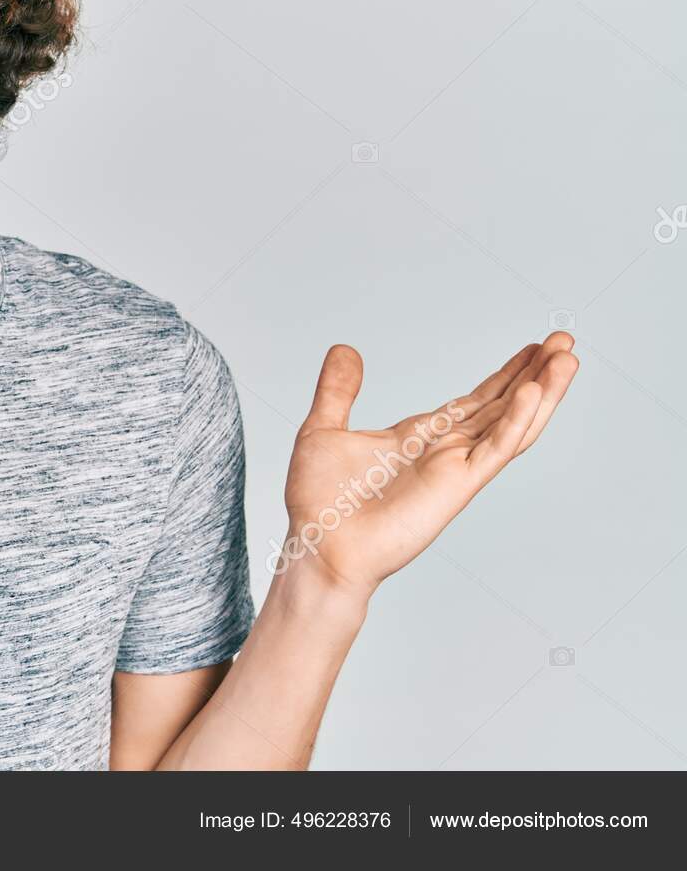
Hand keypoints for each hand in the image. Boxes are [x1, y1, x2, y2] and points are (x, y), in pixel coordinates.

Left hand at [275, 332, 578, 600]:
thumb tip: (345, 349)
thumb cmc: (317, 501)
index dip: (505, 376)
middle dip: (534, 375)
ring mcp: (454, 468)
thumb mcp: (323, 429)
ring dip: (541, 392)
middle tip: (564, 340)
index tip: (532, 348)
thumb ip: (338, 390)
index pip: (474, 401)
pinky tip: (534, 392)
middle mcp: (443, 452)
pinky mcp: (457, 486)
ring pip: (511, 424)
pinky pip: (494, 450)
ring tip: (567, 358)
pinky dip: (516, 421)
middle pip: (502, 407)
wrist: (318, 544)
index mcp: (417, 437)